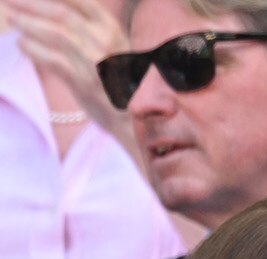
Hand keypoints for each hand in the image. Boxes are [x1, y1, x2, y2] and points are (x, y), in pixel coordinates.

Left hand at [3, 0, 129, 127]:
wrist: (131, 115)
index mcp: (111, 28)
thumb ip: (85, 27)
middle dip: (30, 3)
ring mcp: (94, 61)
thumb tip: (45, 9)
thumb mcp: (109, 45)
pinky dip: (33, 49)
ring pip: (55, 33)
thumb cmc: (115, 78)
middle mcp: (104, 41)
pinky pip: (52, 60)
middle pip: (61, 13)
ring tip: (10, 17)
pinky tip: (22, 43)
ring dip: (27, 23)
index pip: (79, 1)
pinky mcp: (83, 81)